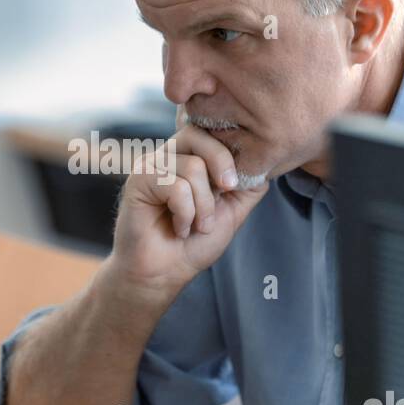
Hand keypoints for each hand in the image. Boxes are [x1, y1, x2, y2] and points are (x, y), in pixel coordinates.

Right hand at [110, 124, 268, 299]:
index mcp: (190, 156)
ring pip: (193, 167)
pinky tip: (179, 228)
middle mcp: (169, 155)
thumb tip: (265, 161)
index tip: (235, 184)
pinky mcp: (138, 180)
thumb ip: (249, 185)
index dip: (230, 153)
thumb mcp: (233, 210)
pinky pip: (175, 187)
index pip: (212, 130)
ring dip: (204, 206)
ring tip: (197, 226)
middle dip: (222, 164)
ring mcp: (151, 165)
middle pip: (199, 135)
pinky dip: (185, 214)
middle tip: (226, 192)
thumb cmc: (193, 244)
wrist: (164, 274)